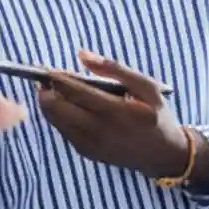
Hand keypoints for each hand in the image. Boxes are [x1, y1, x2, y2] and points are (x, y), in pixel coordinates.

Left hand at [37, 51, 194, 179]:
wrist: (162, 154)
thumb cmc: (155, 114)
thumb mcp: (146, 86)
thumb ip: (113, 68)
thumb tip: (81, 54)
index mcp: (118, 112)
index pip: (77, 92)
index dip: (58, 79)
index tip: (47, 69)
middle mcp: (101, 131)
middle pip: (57, 108)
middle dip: (46, 91)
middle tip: (46, 79)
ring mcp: (91, 145)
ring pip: (55, 120)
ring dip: (50, 103)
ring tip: (54, 89)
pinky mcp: (86, 152)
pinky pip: (62, 130)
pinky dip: (60, 116)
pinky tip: (67, 106)